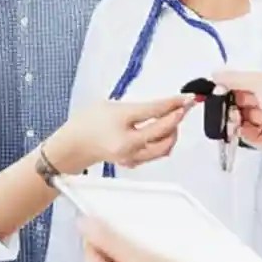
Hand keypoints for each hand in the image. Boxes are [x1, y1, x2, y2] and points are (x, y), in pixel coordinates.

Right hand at [49, 95, 196, 171]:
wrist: (75, 144)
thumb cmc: (88, 123)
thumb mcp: (112, 105)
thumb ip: (139, 107)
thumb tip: (164, 107)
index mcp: (121, 123)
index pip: (154, 111)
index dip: (174, 103)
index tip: (187, 98)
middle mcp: (128, 144)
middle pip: (163, 132)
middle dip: (177, 118)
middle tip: (183, 107)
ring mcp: (132, 156)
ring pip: (164, 147)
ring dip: (173, 133)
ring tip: (173, 120)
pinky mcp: (133, 163)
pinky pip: (156, 155)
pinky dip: (164, 143)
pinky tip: (163, 133)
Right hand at [212, 70, 261, 159]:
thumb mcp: (261, 81)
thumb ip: (235, 78)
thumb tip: (216, 73)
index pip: (244, 84)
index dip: (229, 86)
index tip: (214, 88)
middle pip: (242, 103)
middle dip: (229, 103)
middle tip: (219, 104)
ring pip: (243, 120)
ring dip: (234, 118)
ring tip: (232, 117)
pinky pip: (248, 137)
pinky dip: (241, 133)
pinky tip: (238, 128)